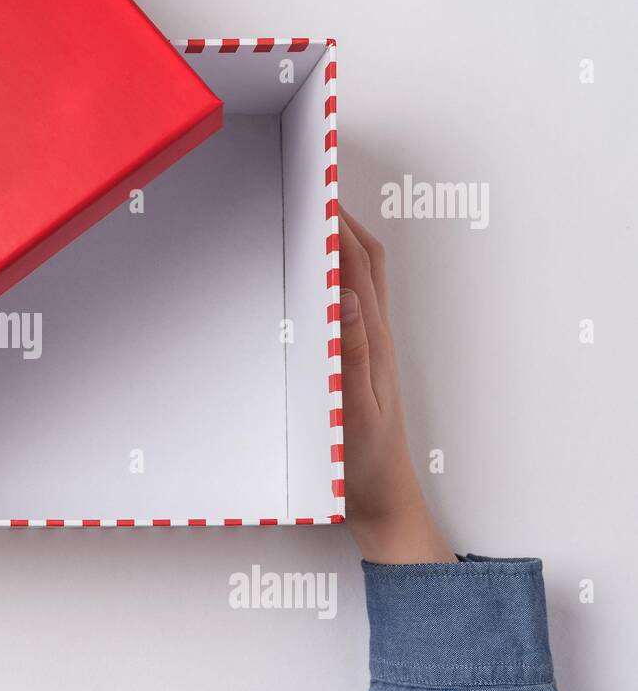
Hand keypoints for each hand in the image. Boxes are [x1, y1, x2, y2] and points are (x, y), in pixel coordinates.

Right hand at [338, 208, 454, 563]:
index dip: (343, 227)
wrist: (379, 498)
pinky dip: (333, 279)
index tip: (320, 193)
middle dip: (344, 222)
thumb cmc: (363, 462)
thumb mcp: (356, 410)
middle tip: (314, 192)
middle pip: (365, 264)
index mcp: (374, 343)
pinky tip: (311, 280)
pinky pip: (348, 307)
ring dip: (341, 246)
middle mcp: (374, 338)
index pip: (360, 270)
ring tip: (312, 221)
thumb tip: (347, 297)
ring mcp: (368, 349)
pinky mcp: (357, 363)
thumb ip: (353, 354)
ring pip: (359, 283)